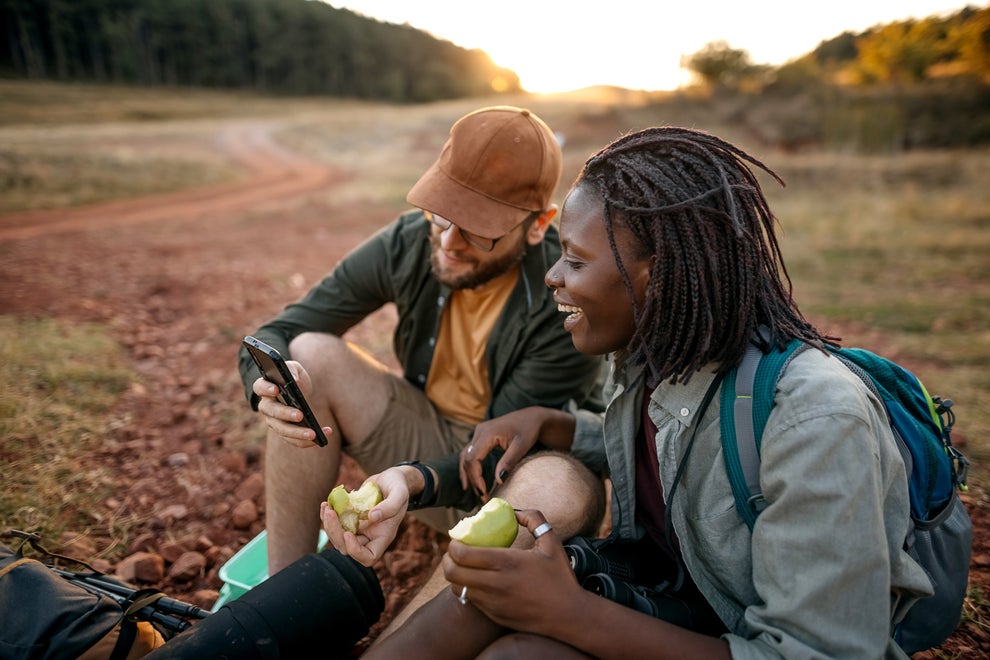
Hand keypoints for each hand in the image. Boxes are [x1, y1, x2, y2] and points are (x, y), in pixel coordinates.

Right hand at [252, 360, 329, 447]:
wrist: (300, 393)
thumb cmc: (295, 378)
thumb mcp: (295, 369)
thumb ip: (292, 370)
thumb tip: (293, 379)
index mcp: (265, 388)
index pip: (259, 387)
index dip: (265, 388)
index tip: (276, 389)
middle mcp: (267, 407)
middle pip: (272, 412)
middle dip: (285, 414)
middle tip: (300, 415)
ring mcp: (274, 422)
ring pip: (282, 430)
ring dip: (298, 434)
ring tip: (314, 434)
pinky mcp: (285, 433)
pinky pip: (294, 440)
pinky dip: (308, 441)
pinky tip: (324, 435)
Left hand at [320, 468, 409, 566]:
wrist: (390, 479)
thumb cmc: (399, 486)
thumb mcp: (400, 493)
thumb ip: (391, 506)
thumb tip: (372, 517)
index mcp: (384, 536)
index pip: (369, 557)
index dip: (355, 551)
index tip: (348, 533)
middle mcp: (370, 536)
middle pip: (347, 548)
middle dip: (335, 533)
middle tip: (330, 513)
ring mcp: (359, 528)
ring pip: (338, 538)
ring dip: (329, 525)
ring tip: (327, 507)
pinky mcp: (350, 518)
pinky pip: (335, 524)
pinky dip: (327, 516)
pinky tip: (326, 504)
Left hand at [442, 509, 587, 633]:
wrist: (568, 616)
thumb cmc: (560, 577)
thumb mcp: (551, 541)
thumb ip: (533, 519)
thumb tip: (514, 512)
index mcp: (506, 562)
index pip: (462, 554)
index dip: (453, 545)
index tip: (457, 539)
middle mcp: (495, 584)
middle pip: (453, 572)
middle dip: (447, 560)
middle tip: (454, 553)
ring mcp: (492, 603)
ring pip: (457, 589)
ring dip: (455, 576)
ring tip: (462, 567)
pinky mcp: (494, 616)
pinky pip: (470, 601)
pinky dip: (467, 590)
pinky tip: (476, 582)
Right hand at [459, 407, 551, 499]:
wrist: (532, 417)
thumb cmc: (529, 430)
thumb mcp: (521, 446)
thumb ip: (509, 462)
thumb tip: (498, 481)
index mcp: (487, 433)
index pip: (473, 459)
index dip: (476, 478)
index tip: (484, 493)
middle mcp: (479, 431)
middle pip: (467, 459)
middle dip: (473, 480)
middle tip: (483, 498)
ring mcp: (478, 432)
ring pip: (465, 456)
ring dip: (469, 475)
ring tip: (476, 492)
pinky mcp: (481, 436)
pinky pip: (469, 453)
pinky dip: (468, 467)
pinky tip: (470, 481)